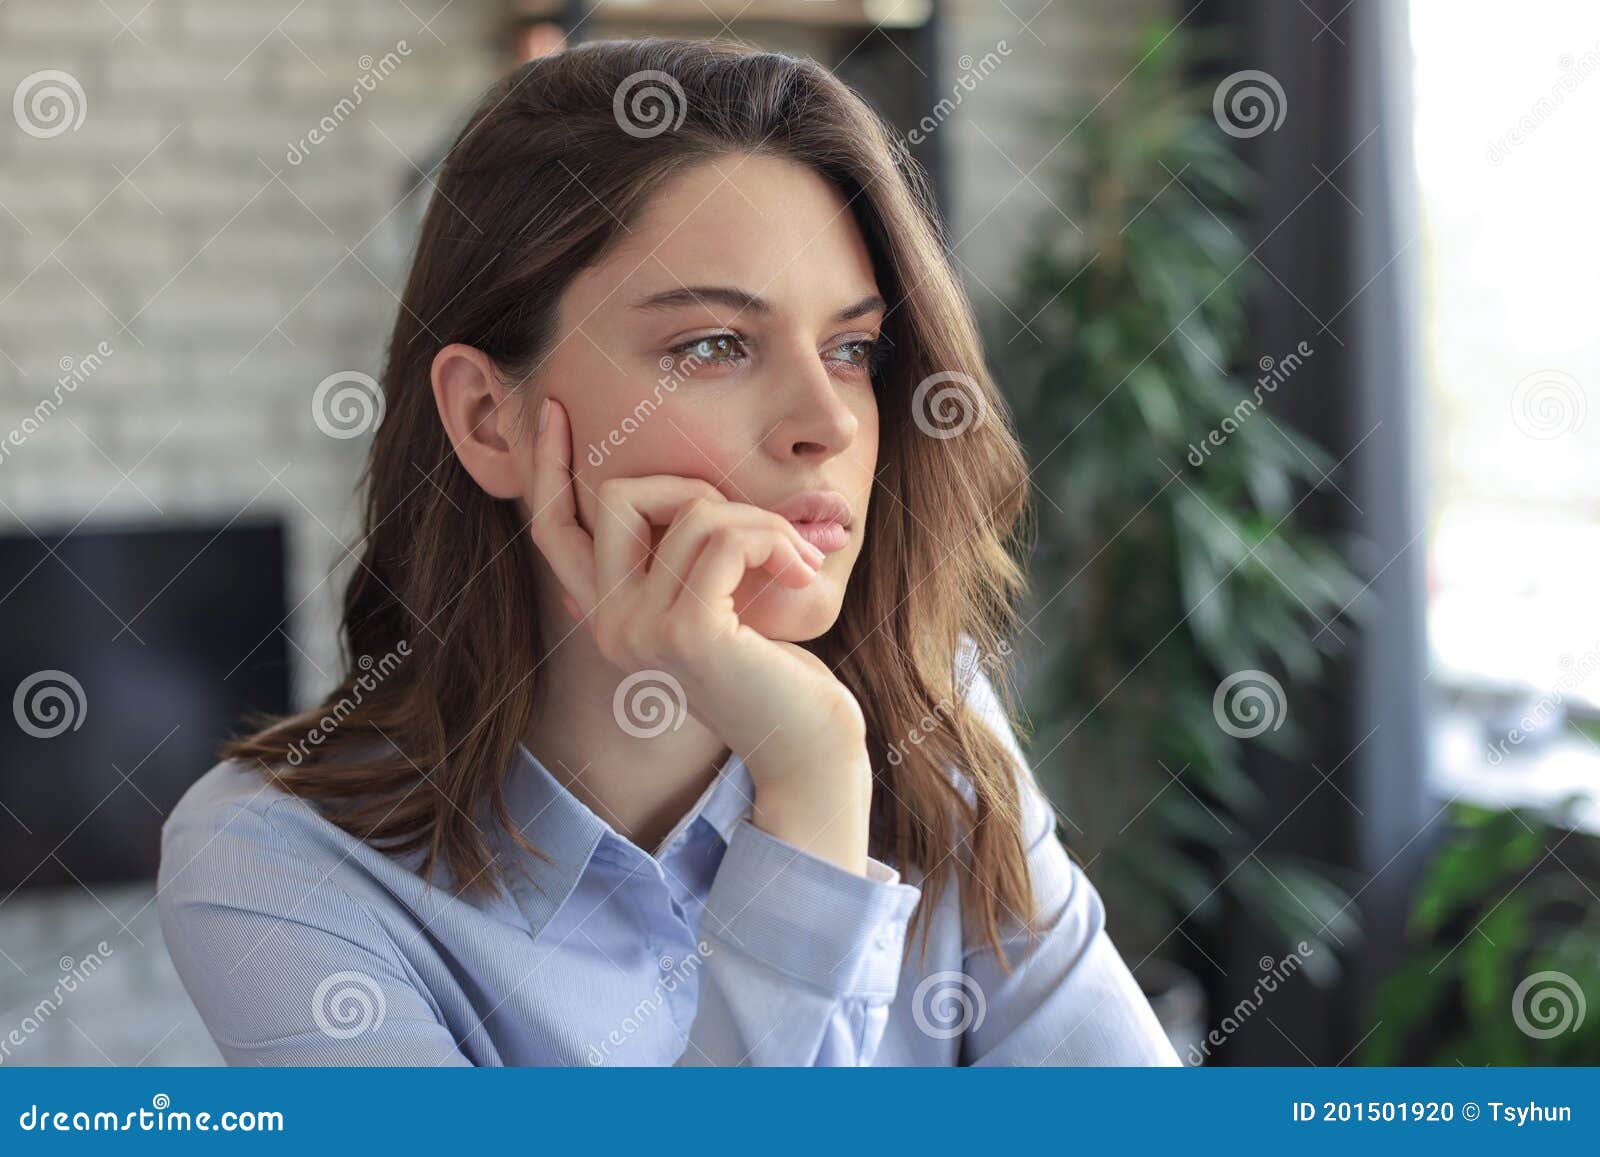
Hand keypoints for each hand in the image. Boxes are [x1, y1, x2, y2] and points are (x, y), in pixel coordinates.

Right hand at [526, 397, 872, 871]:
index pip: (553, 528)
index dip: (548, 465)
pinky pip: (728, 537)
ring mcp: (641, 631)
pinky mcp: (687, 632)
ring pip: (694, 510)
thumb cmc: (775, 670)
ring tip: (798, 558)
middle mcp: (609, 626)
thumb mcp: (718, 599)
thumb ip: (683, 555)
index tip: (558, 408)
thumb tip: (665, 487)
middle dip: (695, 484)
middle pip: (619, 496)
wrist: (810, 746)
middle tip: (756, 525)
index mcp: (607, 617)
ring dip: (761, 521)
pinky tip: (803, 572)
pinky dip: (775, 539)